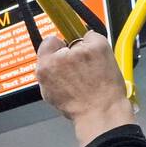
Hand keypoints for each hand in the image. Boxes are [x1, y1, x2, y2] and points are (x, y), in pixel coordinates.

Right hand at [35, 31, 134, 145]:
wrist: (100, 110)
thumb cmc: (78, 106)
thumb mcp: (50, 93)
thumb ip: (49, 73)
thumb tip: (53, 63)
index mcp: (45, 68)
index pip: (46, 44)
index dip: (54, 50)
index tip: (60, 54)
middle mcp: (60, 57)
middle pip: (63, 44)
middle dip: (69, 53)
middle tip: (78, 69)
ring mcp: (80, 49)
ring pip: (80, 41)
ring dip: (84, 50)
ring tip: (91, 70)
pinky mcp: (97, 45)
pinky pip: (94, 36)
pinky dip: (97, 46)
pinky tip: (99, 62)